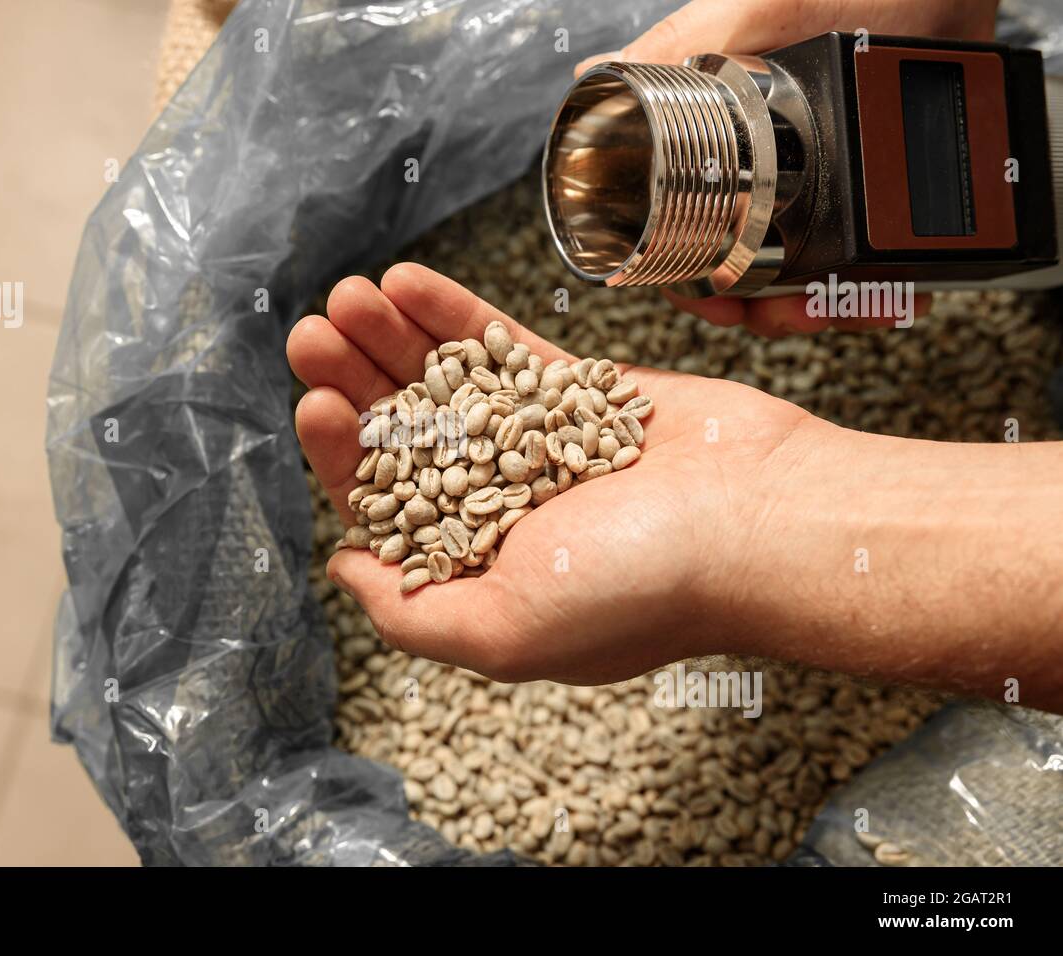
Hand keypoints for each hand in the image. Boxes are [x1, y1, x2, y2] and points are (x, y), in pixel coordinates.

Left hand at [287, 263, 832, 683]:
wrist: (763, 518)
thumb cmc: (643, 588)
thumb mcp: (506, 630)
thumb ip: (413, 613)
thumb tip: (343, 567)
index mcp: (481, 563)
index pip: (387, 502)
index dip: (343, 454)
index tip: (317, 402)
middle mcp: (504, 501)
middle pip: (408, 432)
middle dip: (356, 381)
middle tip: (311, 335)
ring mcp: (539, 439)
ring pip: (447, 381)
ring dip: (394, 338)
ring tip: (347, 295)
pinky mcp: (579, 389)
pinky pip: (505, 344)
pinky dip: (455, 314)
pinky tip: (406, 281)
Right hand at [574, 0, 1000, 335]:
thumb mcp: (756, 10)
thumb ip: (679, 43)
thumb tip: (594, 72)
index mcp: (737, 145)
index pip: (690, 230)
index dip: (689, 279)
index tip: (708, 302)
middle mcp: (783, 173)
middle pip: (753, 272)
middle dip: (761, 308)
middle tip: (779, 315)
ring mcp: (840, 188)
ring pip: (815, 280)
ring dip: (819, 308)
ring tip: (838, 308)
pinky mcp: (894, 193)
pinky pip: (884, 264)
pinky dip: (883, 290)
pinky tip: (895, 296)